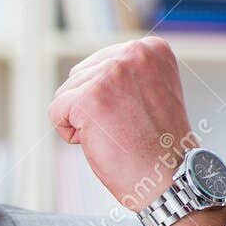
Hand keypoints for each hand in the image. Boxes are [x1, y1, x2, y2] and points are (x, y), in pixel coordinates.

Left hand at [47, 36, 225, 225]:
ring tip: (116, 134)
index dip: (109, 97)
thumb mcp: (150, 91)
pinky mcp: (88, 98)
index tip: (137, 114)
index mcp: (151, 48)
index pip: (99, 63)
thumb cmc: (158, 144)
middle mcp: (132, 53)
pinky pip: (56, 112)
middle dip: (92, 107)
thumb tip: (88, 70)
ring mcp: (110, 74)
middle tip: (126, 128)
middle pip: (79, 76)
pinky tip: (100, 141)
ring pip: (65, 94)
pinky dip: (70, 134)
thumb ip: (126, 73)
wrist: (170, 177)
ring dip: (82, 121)